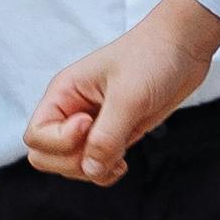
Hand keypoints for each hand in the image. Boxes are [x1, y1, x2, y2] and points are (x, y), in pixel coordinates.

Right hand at [23, 0, 219, 182]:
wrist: (183, 47)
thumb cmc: (152, 57)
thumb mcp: (128, 97)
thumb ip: (106, 137)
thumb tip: (90, 169)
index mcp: (63, 93)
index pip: (36, 136)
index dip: (60, 141)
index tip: (90, 123)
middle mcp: (71, 111)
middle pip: (45, 156)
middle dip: (74, 162)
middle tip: (106, 148)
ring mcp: (91, 125)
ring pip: (70, 165)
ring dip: (93, 170)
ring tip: (120, 157)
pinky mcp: (111, 135)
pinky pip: (94, 166)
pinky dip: (105, 172)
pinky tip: (123, 162)